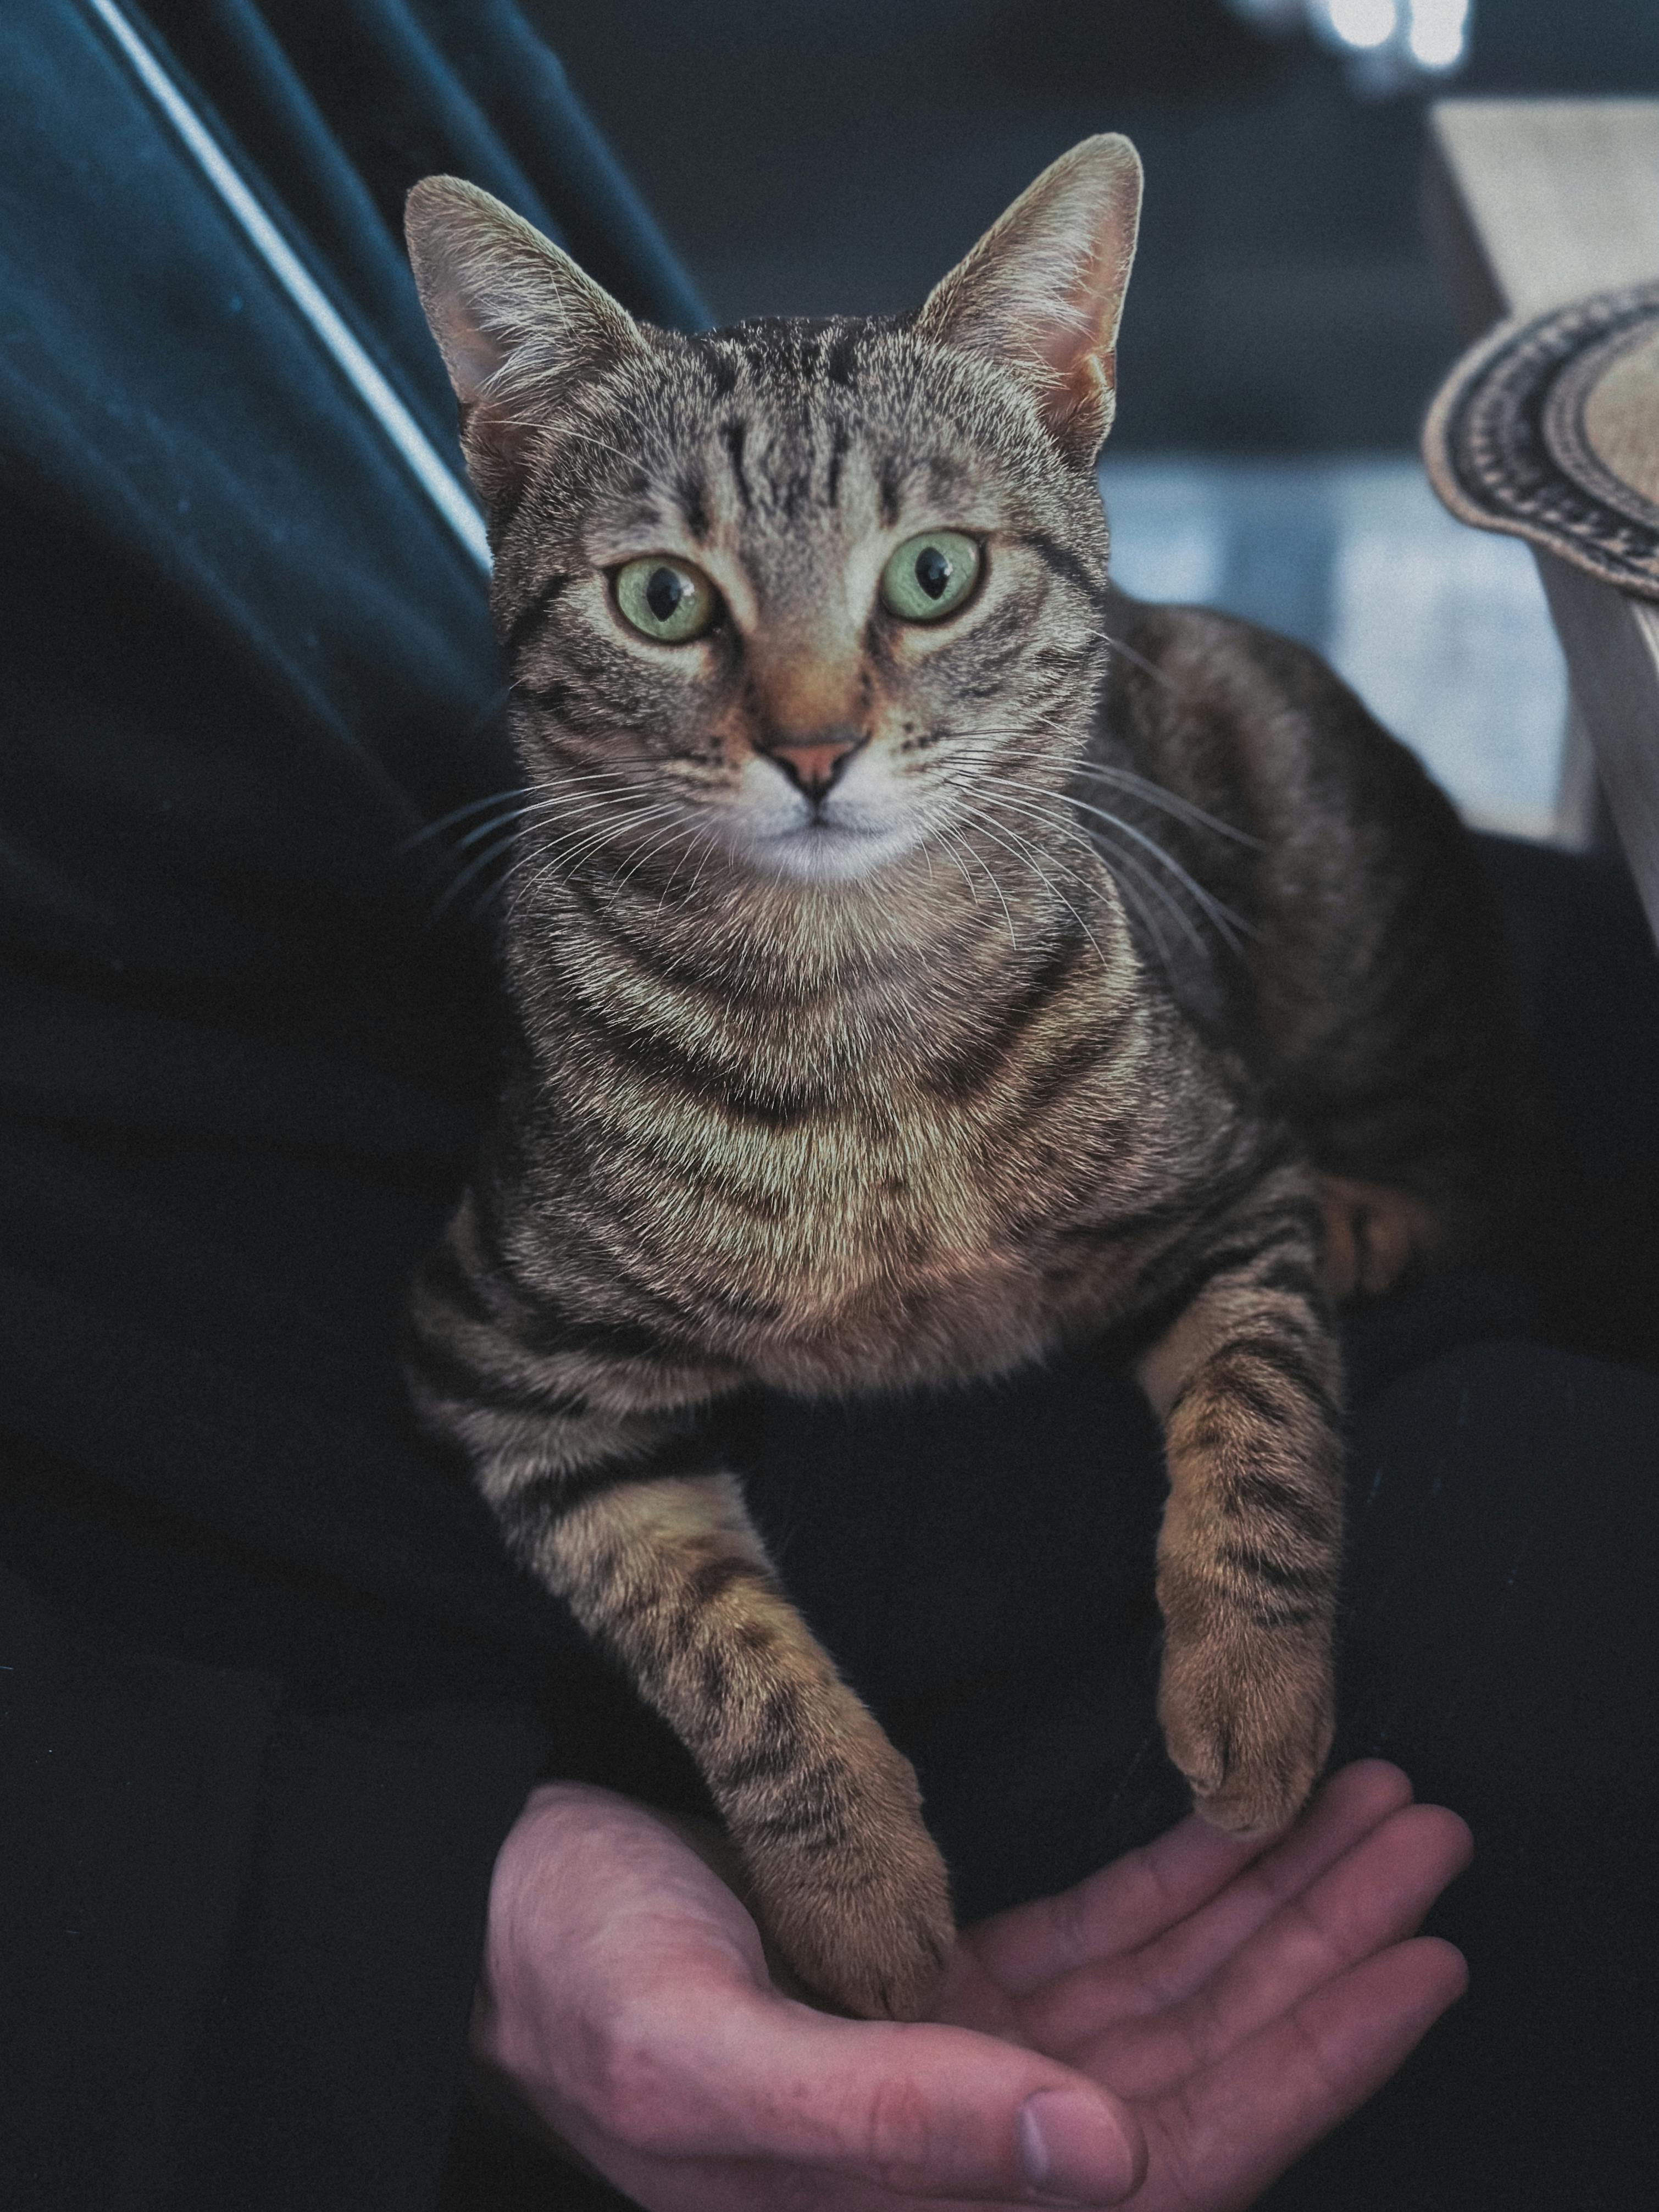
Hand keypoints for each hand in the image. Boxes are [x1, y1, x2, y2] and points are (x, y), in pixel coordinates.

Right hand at [471, 1761, 1469, 2209]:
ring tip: (1365, 1807)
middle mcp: (959, 2151)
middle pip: (1193, 2061)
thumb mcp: (704, 2056)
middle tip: (1426, 1837)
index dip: (1310, 2065)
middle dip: (1319, 1954)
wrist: (476, 1901)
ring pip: (1156, 1992)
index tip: (1422, 1958)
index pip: (1174, 2150)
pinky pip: (1088, 1943)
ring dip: (1263, 1903)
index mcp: (922, 2205)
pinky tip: (1230, 1828)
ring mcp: (951, 2061)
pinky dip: (1170, 1884)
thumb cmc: (566, 1976)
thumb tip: (1104, 2162)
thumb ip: (894, 2122)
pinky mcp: (926, 1983)